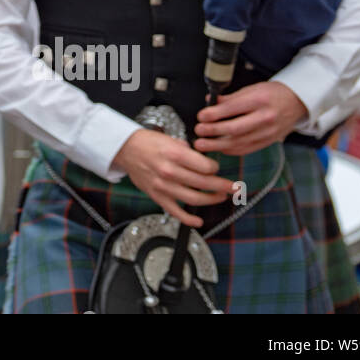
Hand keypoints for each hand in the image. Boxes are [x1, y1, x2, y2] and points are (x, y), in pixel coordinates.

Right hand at [111, 129, 233, 227]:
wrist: (125, 149)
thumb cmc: (148, 142)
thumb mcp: (171, 139)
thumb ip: (189, 152)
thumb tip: (205, 163)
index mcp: (174, 155)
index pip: (206, 167)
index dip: (215, 168)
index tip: (216, 168)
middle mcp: (170, 171)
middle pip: (204, 183)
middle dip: (223, 186)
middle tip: (234, 187)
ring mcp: (163, 186)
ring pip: (194, 199)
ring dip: (212, 200)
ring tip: (220, 197)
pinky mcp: (157, 196)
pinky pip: (175, 211)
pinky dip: (188, 219)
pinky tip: (198, 220)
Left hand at [193, 82, 307, 156]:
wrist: (296, 103)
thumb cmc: (272, 93)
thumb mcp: (252, 89)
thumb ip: (231, 97)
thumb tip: (210, 102)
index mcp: (259, 100)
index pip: (233, 109)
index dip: (214, 114)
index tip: (201, 116)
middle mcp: (265, 118)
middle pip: (235, 128)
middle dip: (213, 131)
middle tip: (198, 131)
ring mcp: (268, 133)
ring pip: (239, 142)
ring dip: (218, 145)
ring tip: (202, 144)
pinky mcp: (269, 142)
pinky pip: (247, 149)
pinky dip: (231, 150)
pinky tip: (219, 148)